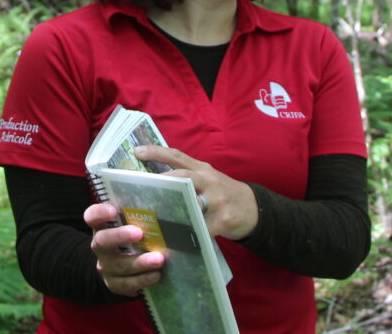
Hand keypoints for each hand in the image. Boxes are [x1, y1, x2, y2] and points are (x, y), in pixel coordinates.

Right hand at [84, 202, 165, 296]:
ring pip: (118, 265)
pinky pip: (126, 283)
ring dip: (139, 262)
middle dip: (120, 236)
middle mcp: (100, 246)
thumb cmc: (131, 238)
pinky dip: (142, 280)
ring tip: (159, 259)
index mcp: (102, 226)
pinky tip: (156, 275)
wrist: (118, 266)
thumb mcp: (130, 226)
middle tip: (139, 233)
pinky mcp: (113, 283)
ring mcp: (105, 266)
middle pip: (102, 240)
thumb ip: (139, 217)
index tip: (114, 211)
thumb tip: (166, 208)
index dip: (100, 213)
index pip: (92, 216)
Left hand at [134, 145, 259, 239]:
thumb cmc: (223, 194)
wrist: (253, 208)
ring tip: (155, 217)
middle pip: (183, 176)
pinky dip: (189, 233)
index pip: (177, 156)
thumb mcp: (208, 179)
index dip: (157, 152)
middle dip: (163, 182)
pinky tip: (176, 240)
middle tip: (143, 189)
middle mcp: (209, 180)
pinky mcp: (224, 219)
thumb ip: (188, 178)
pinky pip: (203, 227)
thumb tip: (155, 183)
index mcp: (202, 169)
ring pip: (192, 202)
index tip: (137, 151)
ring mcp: (218, 199)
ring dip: (174, 211)